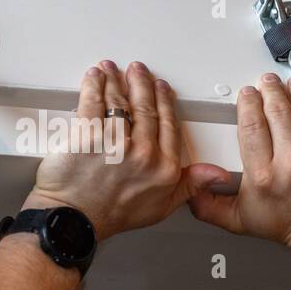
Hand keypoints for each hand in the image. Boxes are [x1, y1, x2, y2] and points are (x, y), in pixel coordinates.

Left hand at [25, 60, 226, 241]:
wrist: (74, 220)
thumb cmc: (111, 215)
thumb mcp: (161, 207)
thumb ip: (190, 186)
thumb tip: (216, 175)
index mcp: (164, 167)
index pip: (168, 123)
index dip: (164, 100)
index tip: (161, 88)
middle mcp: (143, 153)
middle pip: (145, 106)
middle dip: (141, 83)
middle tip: (137, 70)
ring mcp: (115, 142)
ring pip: (119, 100)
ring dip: (116, 79)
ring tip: (112, 69)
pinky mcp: (88, 134)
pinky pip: (93, 101)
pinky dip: (94, 84)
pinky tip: (95, 77)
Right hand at [188, 73, 290, 252]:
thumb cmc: (287, 226)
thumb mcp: (238, 220)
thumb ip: (208, 205)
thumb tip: (189, 188)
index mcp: (263, 176)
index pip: (251, 124)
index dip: (248, 102)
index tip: (248, 94)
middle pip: (278, 110)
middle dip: (270, 90)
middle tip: (268, 83)